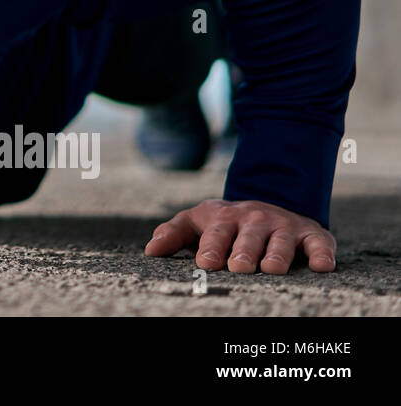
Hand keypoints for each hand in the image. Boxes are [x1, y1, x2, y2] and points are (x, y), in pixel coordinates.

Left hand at [145, 198, 335, 273]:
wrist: (268, 203)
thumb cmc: (226, 223)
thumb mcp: (197, 222)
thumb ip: (173, 234)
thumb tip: (150, 250)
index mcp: (225, 218)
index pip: (216, 233)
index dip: (211, 247)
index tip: (206, 263)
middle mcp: (255, 220)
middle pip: (249, 237)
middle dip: (243, 251)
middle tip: (238, 267)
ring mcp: (284, 226)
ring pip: (281, 241)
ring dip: (277, 254)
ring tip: (271, 269)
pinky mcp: (312, 235)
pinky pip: (319, 244)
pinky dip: (322, 254)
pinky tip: (321, 266)